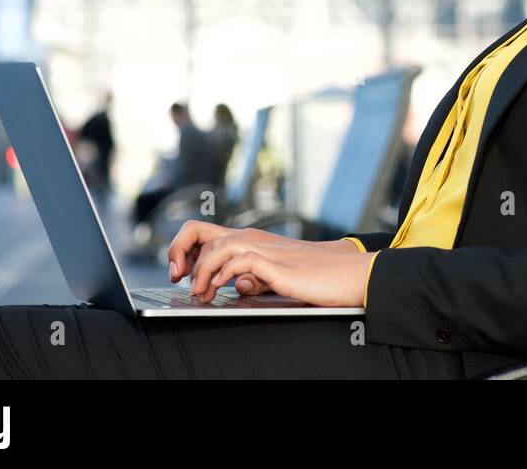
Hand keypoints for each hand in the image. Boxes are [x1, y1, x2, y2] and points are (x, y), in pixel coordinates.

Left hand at [166, 221, 372, 305]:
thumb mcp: (275, 276)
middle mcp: (253, 238)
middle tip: (188, 287)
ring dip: (202, 272)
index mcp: (251, 240)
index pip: (203, 232)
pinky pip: (239, 261)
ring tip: (203, 293)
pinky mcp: (275, 263)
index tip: (179, 273)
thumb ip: (253, 277)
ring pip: (216, 247)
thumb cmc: (315, 276)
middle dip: (183, 260)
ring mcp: (264, 248)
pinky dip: (225, 274)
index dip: (182, 249)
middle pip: (200, 234)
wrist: (347, 273)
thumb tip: (234, 283)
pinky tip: (225, 288)